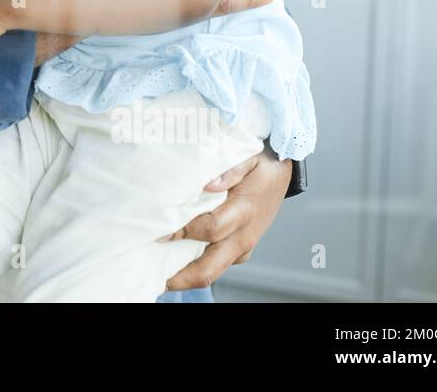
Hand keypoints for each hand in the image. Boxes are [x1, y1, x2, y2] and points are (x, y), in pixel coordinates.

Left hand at [161, 149, 291, 290]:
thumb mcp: (249, 158)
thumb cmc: (260, 165)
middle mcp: (244, 236)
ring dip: (186, 277)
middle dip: (181, 277)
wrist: (282, 174)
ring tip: (158, 276)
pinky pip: (218, 265)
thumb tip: (208, 184)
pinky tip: (175, 262)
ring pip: (213, 272)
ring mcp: (244, 247)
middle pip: (209, 268)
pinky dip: (197, 266)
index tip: (159, 232)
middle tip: (154, 279)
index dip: (183, 232)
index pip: (210, 229)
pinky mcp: (242, 251)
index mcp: (243, 212)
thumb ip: (230, 170)